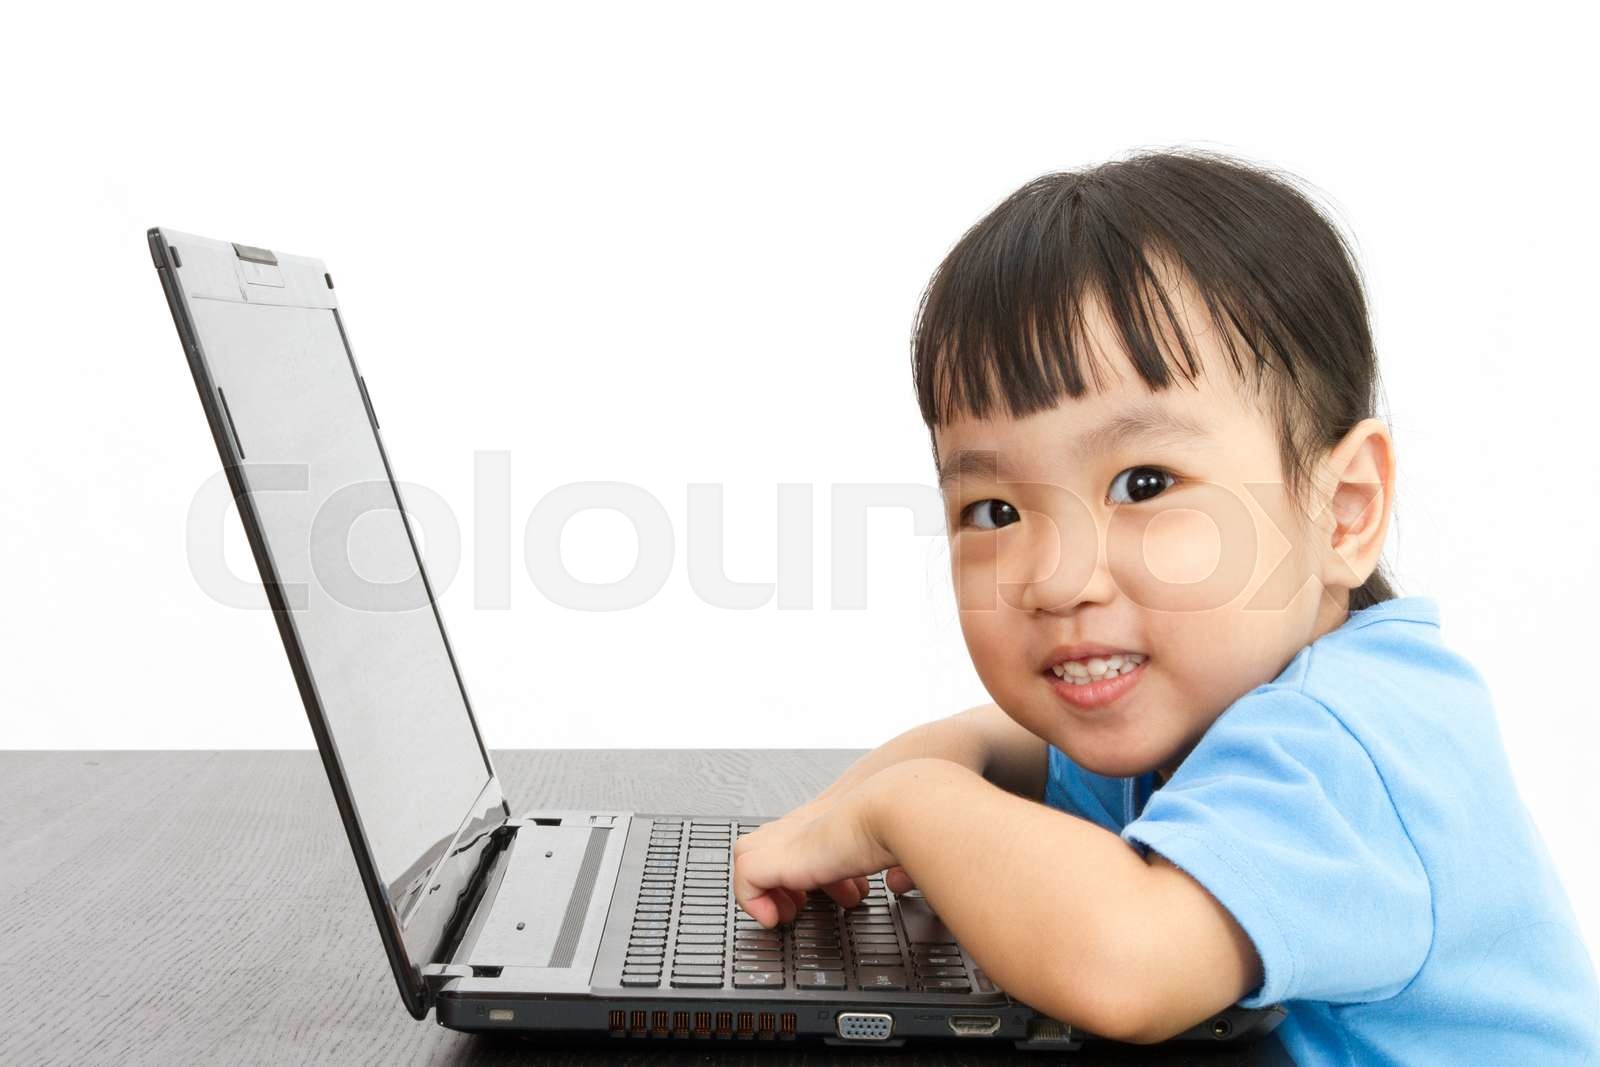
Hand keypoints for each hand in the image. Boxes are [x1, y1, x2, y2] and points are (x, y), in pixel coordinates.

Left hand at [732, 776, 898, 926]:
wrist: (890, 807)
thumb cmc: (899, 822)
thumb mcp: (897, 846)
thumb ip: (899, 864)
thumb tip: (899, 883)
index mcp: (833, 820)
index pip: (807, 837)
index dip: (816, 866)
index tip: (838, 891)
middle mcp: (807, 825)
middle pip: (773, 844)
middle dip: (783, 877)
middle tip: (801, 903)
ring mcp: (787, 838)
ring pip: (751, 855)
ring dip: (766, 889)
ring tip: (786, 914)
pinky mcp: (773, 856)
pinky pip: (745, 878)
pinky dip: (752, 901)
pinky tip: (775, 918)